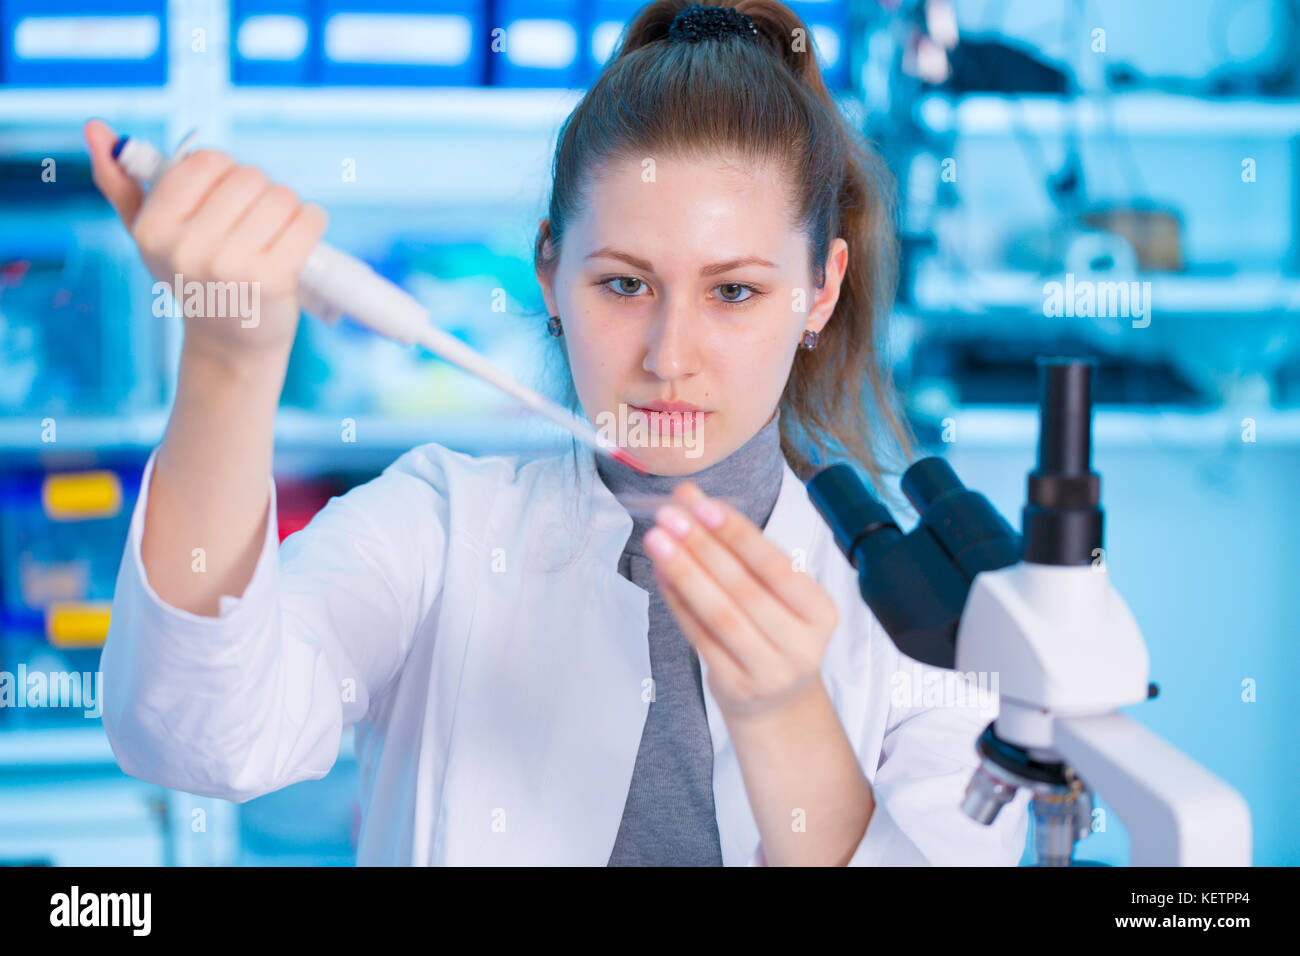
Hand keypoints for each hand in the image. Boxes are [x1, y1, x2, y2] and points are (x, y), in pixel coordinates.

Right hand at [84, 118, 326, 365]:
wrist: (231, 345)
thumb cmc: (196, 280)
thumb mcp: (152, 236)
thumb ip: (121, 183)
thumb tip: (96, 129)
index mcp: (153, 230)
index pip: (206, 161)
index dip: (226, 174)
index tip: (227, 200)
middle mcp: (186, 249)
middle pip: (248, 177)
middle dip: (259, 193)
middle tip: (255, 225)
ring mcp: (229, 267)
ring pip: (281, 196)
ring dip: (288, 209)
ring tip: (277, 235)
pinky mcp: (271, 281)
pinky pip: (308, 220)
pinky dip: (312, 222)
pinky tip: (300, 240)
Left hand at [642, 481, 839, 722]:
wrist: (777, 701)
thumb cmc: (774, 628)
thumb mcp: (776, 591)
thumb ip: (738, 546)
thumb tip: (691, 499)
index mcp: (821, 612)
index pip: (778, 567)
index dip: (739, 535)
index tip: (703, 506)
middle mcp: (802, 645)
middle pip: (745, 589)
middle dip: (702, 548)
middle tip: (668, 517)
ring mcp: (770, 672)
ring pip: (720, 615)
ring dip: (684, 573)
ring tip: (657, 541)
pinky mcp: (736, 687)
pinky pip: (701, 639)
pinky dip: (678, 604)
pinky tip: (662, 576)